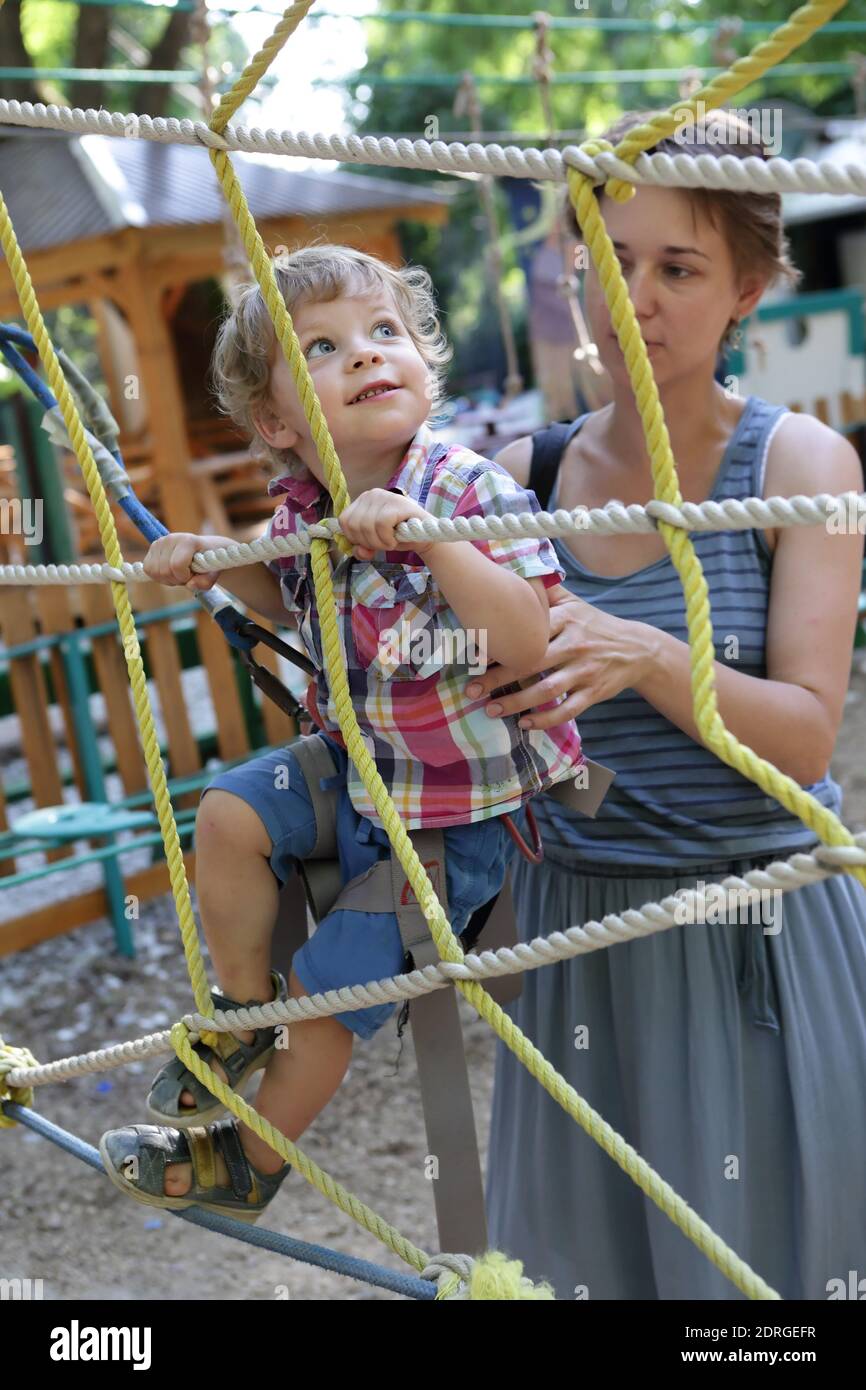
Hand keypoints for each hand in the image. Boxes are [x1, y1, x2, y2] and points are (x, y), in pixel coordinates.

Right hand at [142, 533, 226, 591]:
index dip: (184, 577)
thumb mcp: (213, 574)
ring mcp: (159, 542)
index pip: (176, 566)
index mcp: (188, 540)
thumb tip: (190, 585)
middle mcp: (171, 538)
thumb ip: (205, 582)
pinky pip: (147, 569)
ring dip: (168, 579)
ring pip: (154, 571)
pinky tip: (170, 572)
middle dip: (177, 579)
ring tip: (179, 573)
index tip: (193, 574)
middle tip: (187, 575)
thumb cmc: (210, 562)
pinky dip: (158, 576)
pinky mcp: (152, 548)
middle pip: (164, 570)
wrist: (205, 551)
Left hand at [339, 489, 435, 558]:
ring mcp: (384, 496)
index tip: (370, 543)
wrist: (426, 538)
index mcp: (362, 501)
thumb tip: (359, 551)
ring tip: (390, 542)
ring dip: (379, 543)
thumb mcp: (374, 544)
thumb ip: (362, 548)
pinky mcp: (395, 503)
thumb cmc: (398, 538)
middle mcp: (371, 494)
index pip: (344, 521)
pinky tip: (395, 540)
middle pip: (353, 525)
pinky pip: (381, 525)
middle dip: (367, 542)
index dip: (354, 538)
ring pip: (366, 526)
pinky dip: (387, 539)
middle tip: (383, 544)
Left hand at [463, 591, 656, 728]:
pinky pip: (568, 710)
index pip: (530, 630)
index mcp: (567, 619)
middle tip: (472, 689)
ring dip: (517, 702)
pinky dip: (546, 719)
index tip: (476, 654)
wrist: (637, 649)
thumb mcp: (575, 604)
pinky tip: (525, 724)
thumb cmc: (596, 625)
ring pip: (547, 690)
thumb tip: (513, 573)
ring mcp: (585, 671)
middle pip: (532, 662)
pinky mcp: (594, 692)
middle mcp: (575, 645)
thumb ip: (546, 593)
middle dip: (499, 678)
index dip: (504, 643)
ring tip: (490, 710)